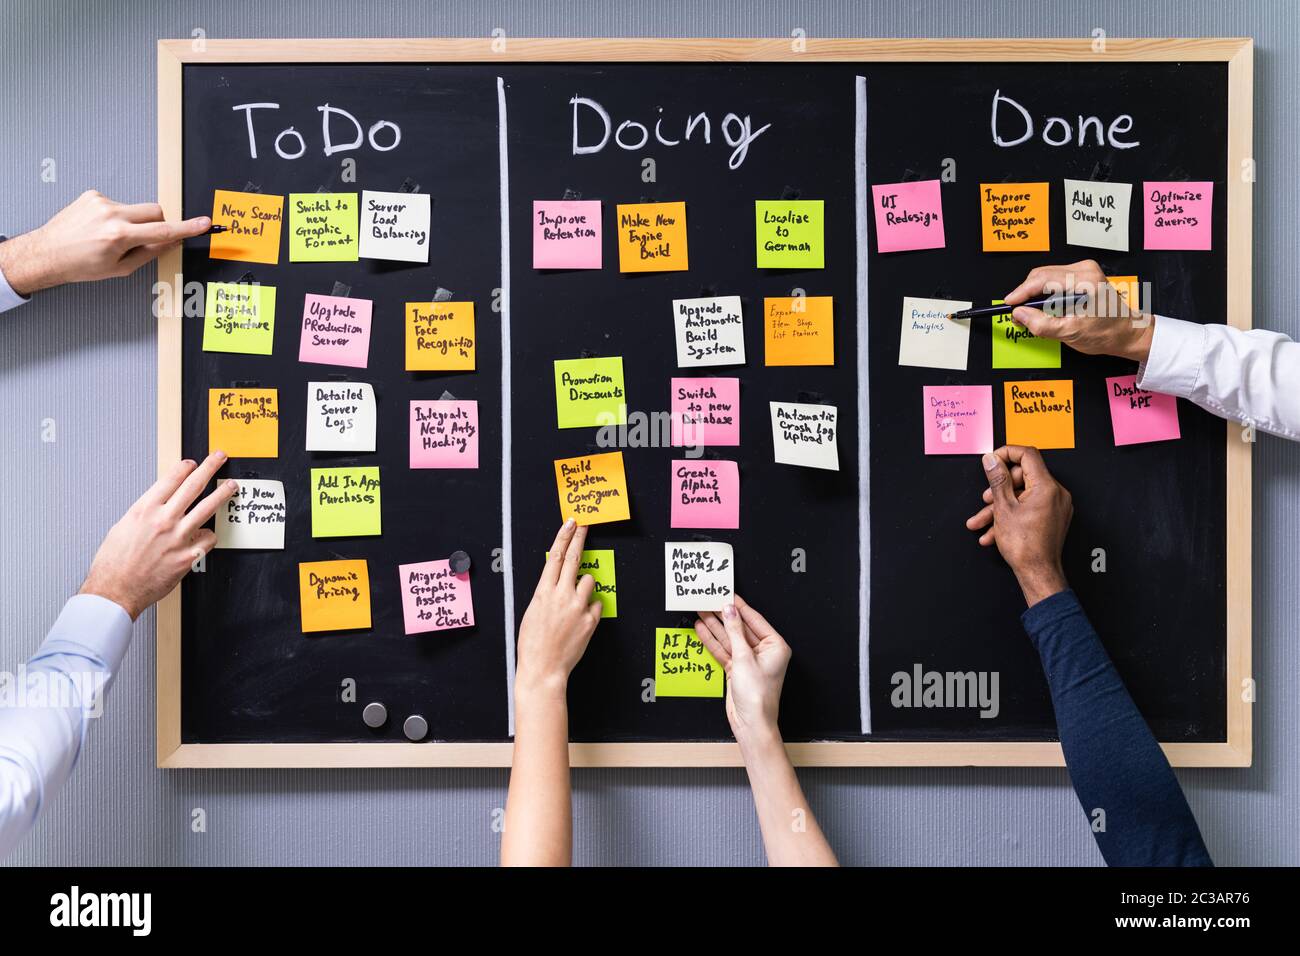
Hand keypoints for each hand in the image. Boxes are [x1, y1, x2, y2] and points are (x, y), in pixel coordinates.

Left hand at [0, 190, 209, 294]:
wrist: (47, 253)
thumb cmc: (79, 265)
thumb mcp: (120, 268)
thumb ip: (149, 252)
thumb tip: (170, 241)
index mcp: (118, 235)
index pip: (163, 231)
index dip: (187, 228)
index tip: (203, 223)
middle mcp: (110, 215)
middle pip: (156, 211)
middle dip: (158, 224)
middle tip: (145, 239)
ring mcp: (101, 202)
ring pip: (137, 209)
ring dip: (134, 222)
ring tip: (113, 237)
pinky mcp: (93, 195)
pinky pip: (120, 204)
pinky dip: (118, 216)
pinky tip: (102, 228)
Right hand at [79, 453, 236, 619]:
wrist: (115, 590)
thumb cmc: (114, 562)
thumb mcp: (123, 526)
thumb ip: (145, 513)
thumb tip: (158, 504)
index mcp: (144, 510)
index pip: (171, 479)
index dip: (185, 467)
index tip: (193, 462)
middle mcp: (163, 520)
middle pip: (193, 486)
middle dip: (209, 467)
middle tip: (219, 458)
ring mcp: (178, 538)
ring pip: (208, 508)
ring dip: (222, 494)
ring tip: (231, 486)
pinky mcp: (188, 557)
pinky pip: (208, 539)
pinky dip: (208, 536)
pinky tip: (205, 536)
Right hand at [515, 520, 602, 695]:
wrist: (543, 669)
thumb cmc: (533, 644)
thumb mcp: (532, 612)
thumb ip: (546, 595)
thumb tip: (557, 583)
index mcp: (543, 592)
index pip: (555, 556)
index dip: (563, 537)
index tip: (570, 524)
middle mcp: (562, 595)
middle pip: (574, 559)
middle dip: (579, 539)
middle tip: (584, 527)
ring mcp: (578, 607)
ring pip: (590, 581)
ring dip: (585, 586)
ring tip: (575, 603)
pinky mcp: (590, 620)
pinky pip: (596, 604)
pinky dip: (591, 608)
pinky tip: (581, 620)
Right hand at [694, 596, 791, 747]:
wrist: (751, 723)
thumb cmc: (758, 695)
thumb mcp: (744, 657)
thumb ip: (734, 631)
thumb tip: (729, 610)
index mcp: (775, 645)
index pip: (754, 619)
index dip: (739, 606)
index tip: (727, 593)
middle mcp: (763, 651)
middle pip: (740, 628)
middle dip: (723, 615)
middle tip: (709, 600)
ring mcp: (749, 660)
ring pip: (729, 638)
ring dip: (715, 626)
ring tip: (701, 610)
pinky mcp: (736, 669)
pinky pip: (723, 650)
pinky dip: (712, 641)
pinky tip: (702, 629)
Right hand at [965, 446, 1072, 606]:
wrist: (1038, 573)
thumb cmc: (1024, 545)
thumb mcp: (1003, 508)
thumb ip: (997, 480)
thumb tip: (992, 459)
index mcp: (1046, 487)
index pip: (1028, 455)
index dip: (1007, 453)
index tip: (991, 460)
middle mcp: (1056, 493)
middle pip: (1023, 476)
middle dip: (999, 487)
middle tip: (985, 497)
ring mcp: (1056, 506)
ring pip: (1022, 496)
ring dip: (999, 507)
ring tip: (980, 522)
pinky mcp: (1052, 518)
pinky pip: (1029, 508)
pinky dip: (1010, 515)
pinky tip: (992, 532)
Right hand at [1003, 258, 1153, 362]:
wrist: (1125, 332)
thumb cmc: (1105, 333)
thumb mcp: (1069, 333)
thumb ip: (1041, 324)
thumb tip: (1020, 314)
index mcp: (1085, 281)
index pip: (1043, 279)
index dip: (1021, 292)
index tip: (1009, 303)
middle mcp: (1085, 270)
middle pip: (1041, 275)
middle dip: (1026, 294)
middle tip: (1019, 315)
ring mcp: (1084, 269)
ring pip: (1045, 276)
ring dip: (1035, 295)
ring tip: (1034, 314)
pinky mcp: (1082, 274)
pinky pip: (1053, 279)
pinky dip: (1045, 293)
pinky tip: (1048, 308)